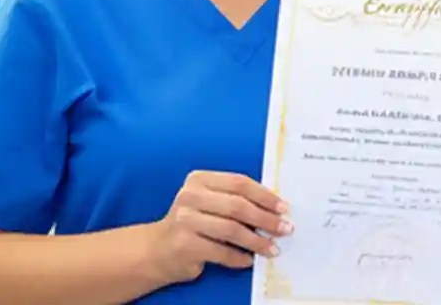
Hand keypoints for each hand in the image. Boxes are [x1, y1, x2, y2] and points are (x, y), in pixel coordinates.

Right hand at [145, 170, 292, 284]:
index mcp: (199, 179)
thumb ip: (234, 199)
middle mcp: (190, 196)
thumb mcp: (208, 202)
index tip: (284, 208)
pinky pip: (221, 251)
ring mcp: (185, 220)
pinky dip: (239, 257)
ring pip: (232, 230)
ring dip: (257, 241)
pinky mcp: (184, 245)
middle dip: (266, 219)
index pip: (239, 183)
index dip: (265, 196)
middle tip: (285, 229)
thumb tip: (274, 209)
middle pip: (238, 206)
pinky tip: (249, 260)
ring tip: (272, 248)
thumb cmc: (191, 224)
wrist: (156, 250)